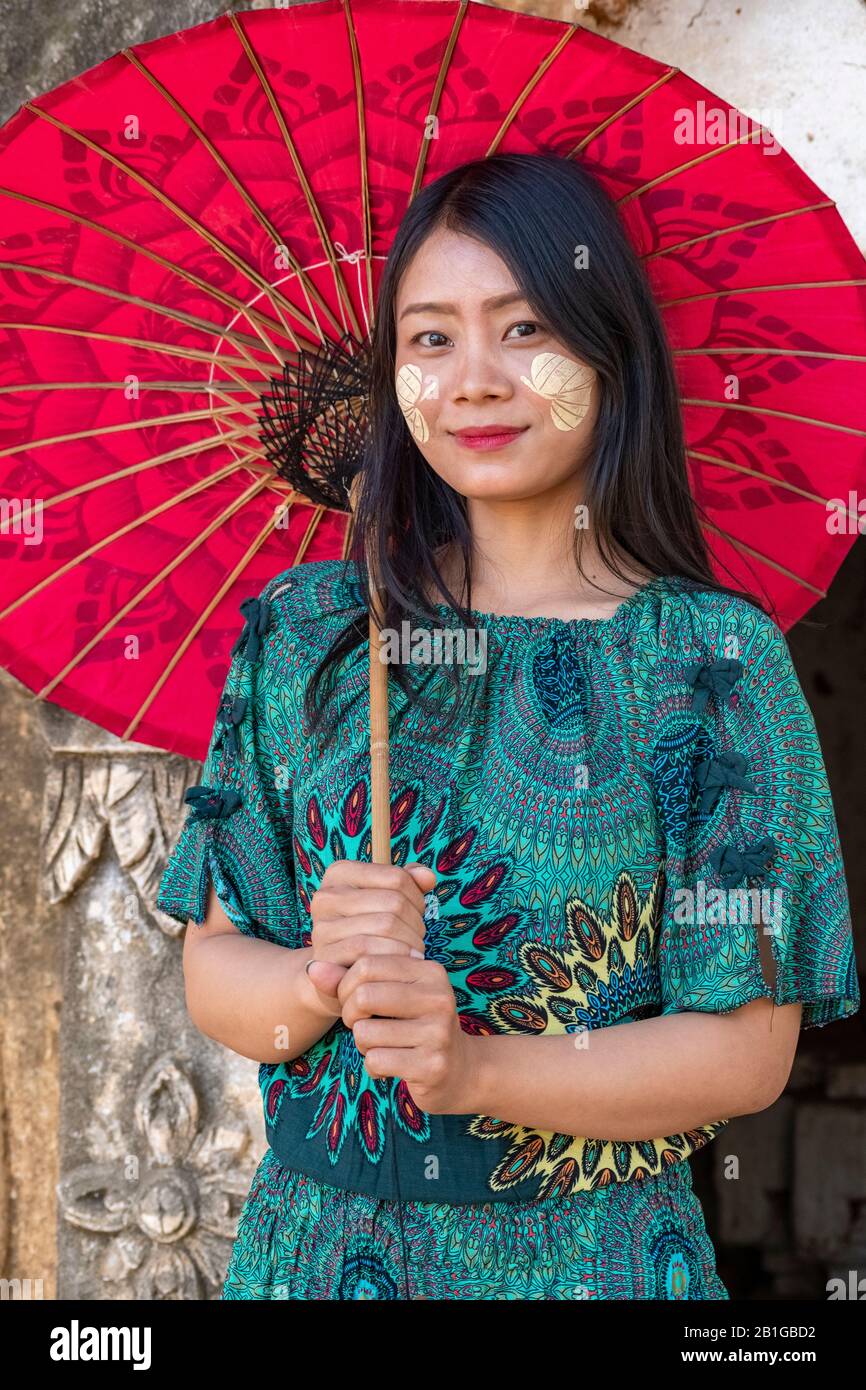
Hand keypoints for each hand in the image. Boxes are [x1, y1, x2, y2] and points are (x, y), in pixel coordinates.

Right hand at [304, 859, 435, 1016]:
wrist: (340, 972)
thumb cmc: (371, 930)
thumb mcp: (388, 900)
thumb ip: (409, 883)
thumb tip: (427, 877)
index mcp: (340, 873)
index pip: (396, 878)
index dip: (417, 898)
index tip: (417, 913)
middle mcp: (325, 896)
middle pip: (393, 903)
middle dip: (415, 923)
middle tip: (418, 938)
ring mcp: (322, 927)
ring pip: (385, 926)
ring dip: (409, 942)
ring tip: (413, 951)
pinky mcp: (325, 956)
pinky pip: (369, 953)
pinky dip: (393, 959)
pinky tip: (400, 964)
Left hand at [337, 953, 476, 1114]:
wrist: (461, 1072)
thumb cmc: (415, 1026)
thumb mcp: (390, 995)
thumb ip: (350, 979)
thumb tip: (311, 969)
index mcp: (429, 971)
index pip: (366, 963)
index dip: (346, 984)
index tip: (353, 1000)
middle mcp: (438, 997)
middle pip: (363, 996)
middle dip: (350, 1014)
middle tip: (361, 1024)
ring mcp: (438, 1033)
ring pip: (365, 1033)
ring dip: (363, 1044)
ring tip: (381, 1045)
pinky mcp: (432, 1066)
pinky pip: (376, 1061)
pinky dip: (374, 1066)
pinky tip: (391, 1066)